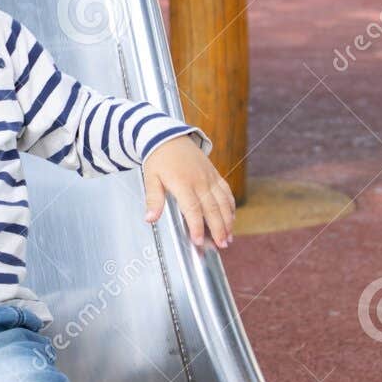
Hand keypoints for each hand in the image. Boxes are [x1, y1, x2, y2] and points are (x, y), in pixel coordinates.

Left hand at [142, 136, 234, 252]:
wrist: (169, 136)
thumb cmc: (159, 159)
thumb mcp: (150, 178)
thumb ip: (153, 200)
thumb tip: (150, 218)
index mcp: (182, 183)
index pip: (192, 209)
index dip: (197, 226)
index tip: (198, 240)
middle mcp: (199, 181)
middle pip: (212, 208)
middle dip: (218, 228)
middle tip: (222, 244)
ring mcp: (209, 177)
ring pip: (223, 201)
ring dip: (228, 220)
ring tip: (229, 237)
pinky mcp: (214, 174)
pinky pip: (226, 191)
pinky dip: (231, 205)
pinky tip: (231, 217)